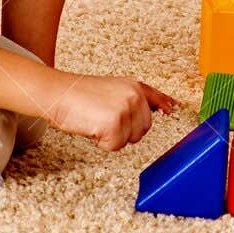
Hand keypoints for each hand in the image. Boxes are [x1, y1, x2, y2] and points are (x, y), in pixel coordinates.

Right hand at [46, 74, 178, 150]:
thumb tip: (150, 110)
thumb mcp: (111, 89)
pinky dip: (102, 143)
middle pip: (143, 129)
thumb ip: (130, 99)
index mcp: (133, 86)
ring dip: (112, 137)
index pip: (156, 97)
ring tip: (97, 121)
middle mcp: (134, 95)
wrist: (58, 93)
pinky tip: (93, 127)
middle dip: (124, 131)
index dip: (166, 105)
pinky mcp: (115, 122)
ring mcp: (126, 108)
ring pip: (129, 140)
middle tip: (104, 120)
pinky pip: (115, 146)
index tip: (175, 109)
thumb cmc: (79, 95)